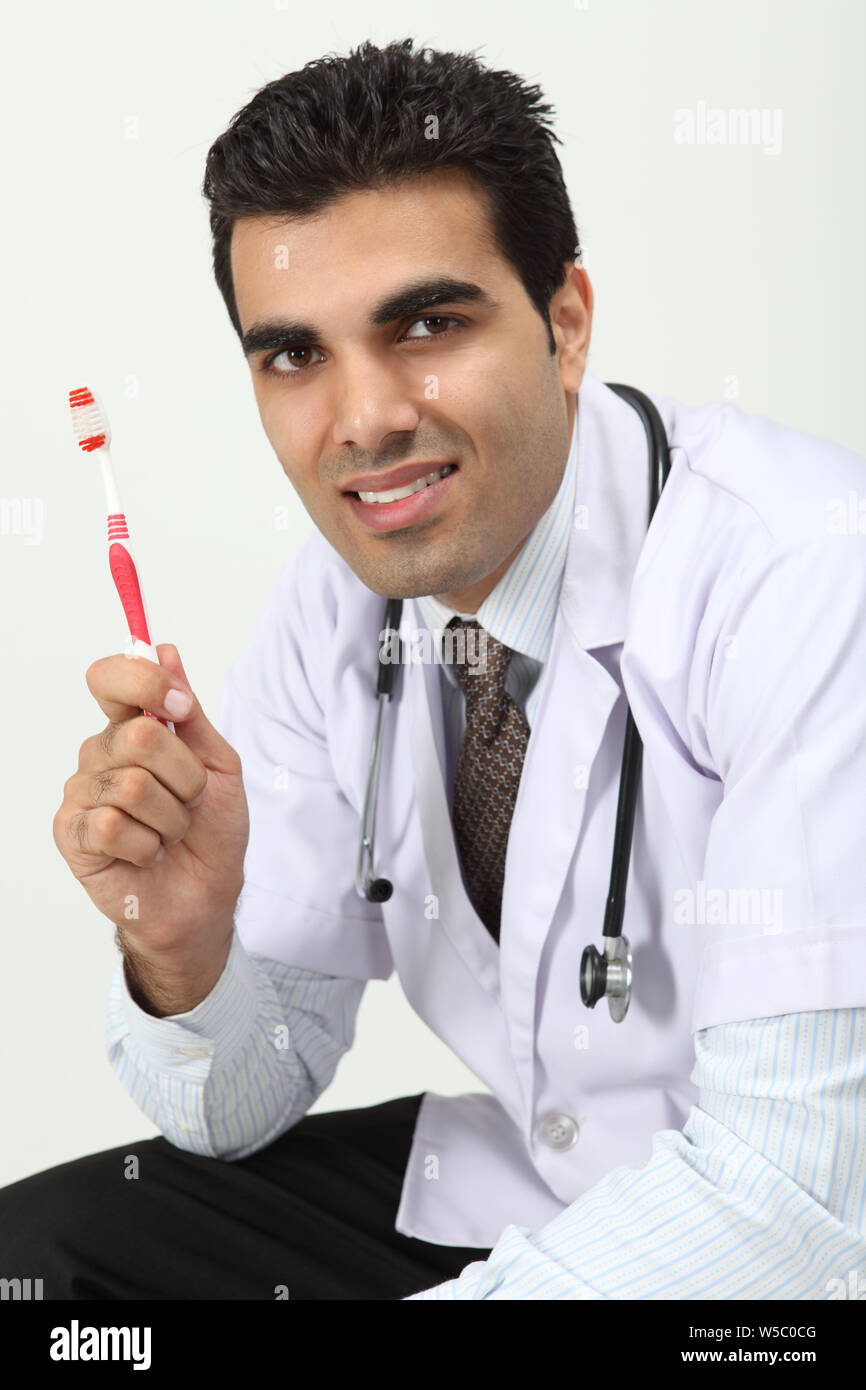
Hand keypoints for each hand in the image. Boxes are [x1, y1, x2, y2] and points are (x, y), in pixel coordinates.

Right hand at [53, 644, 248, 951]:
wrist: (207, 894)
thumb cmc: (212, 831)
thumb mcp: (218, 764)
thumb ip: (191, 712)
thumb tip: (165, 651)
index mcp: (133, 728)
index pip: (111, 678)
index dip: (144, 682)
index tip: (181, 709)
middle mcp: (101, 754)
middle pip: (138, 736)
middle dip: (185, 777)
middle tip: (191, 801)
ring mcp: (82, 793)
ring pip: (133, 787)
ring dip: (172, 818)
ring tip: (171, 833)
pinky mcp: (73, 834)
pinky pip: (113, 825)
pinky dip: (147, 845)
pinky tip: (149, 853)